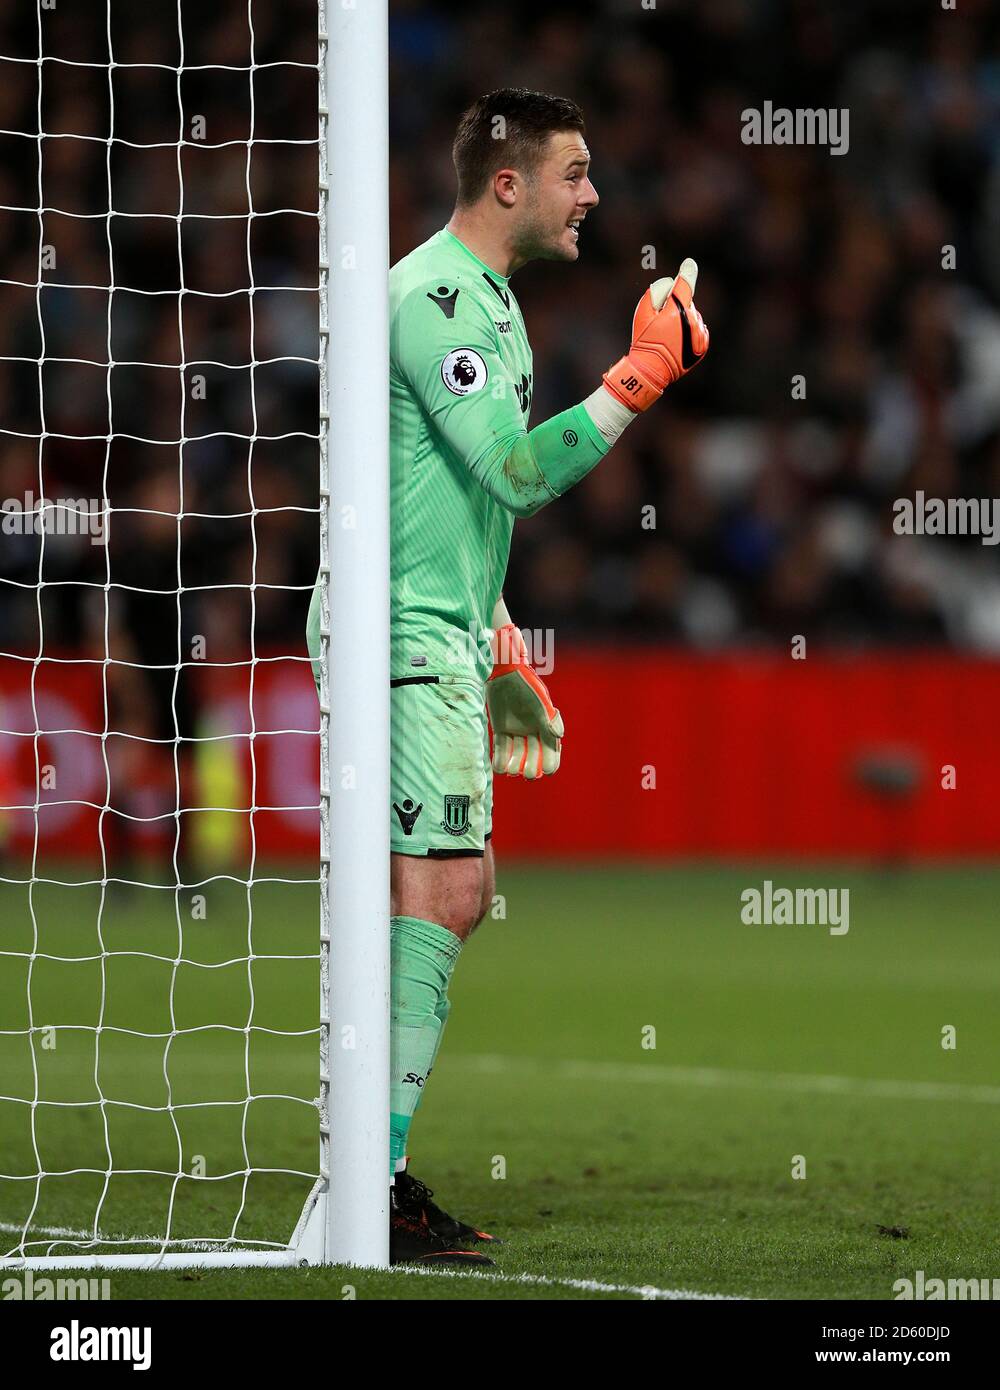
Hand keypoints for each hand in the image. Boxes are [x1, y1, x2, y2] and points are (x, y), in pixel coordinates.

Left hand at [486, 625, 563, 778]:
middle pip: (535, 754)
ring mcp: (516, 730)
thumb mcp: (540, 701)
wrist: (504, 672)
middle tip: (529, 775)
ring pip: (518, 754)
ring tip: (512, 771)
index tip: (549, 771)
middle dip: (533, 766)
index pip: (551, 748)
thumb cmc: (526, 684)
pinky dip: (501, 759)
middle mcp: (532, 729)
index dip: (552, 760)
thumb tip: (559, 737)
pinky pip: (502, 748)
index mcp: (545, 724)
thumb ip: (549, 719)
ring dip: (516, 764)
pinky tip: (500, 768)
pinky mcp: (501, 728)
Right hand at [603, 257, 708, 411]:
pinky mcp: (703, 346)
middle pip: (686, 302)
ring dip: (684, 319)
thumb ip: (654, 293)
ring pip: (693, 315)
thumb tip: (669, 284)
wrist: (652, 370)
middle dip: (676, 306)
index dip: (686, 273)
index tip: (689, 263)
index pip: (684, 287)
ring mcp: (699, 335)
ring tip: (669, 334)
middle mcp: (692, 322)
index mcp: (677, 312)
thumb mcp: (642, 314)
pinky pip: (699, 328)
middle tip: (661, 322)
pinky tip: (679, 340)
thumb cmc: (644, 341)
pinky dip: (691, 330)